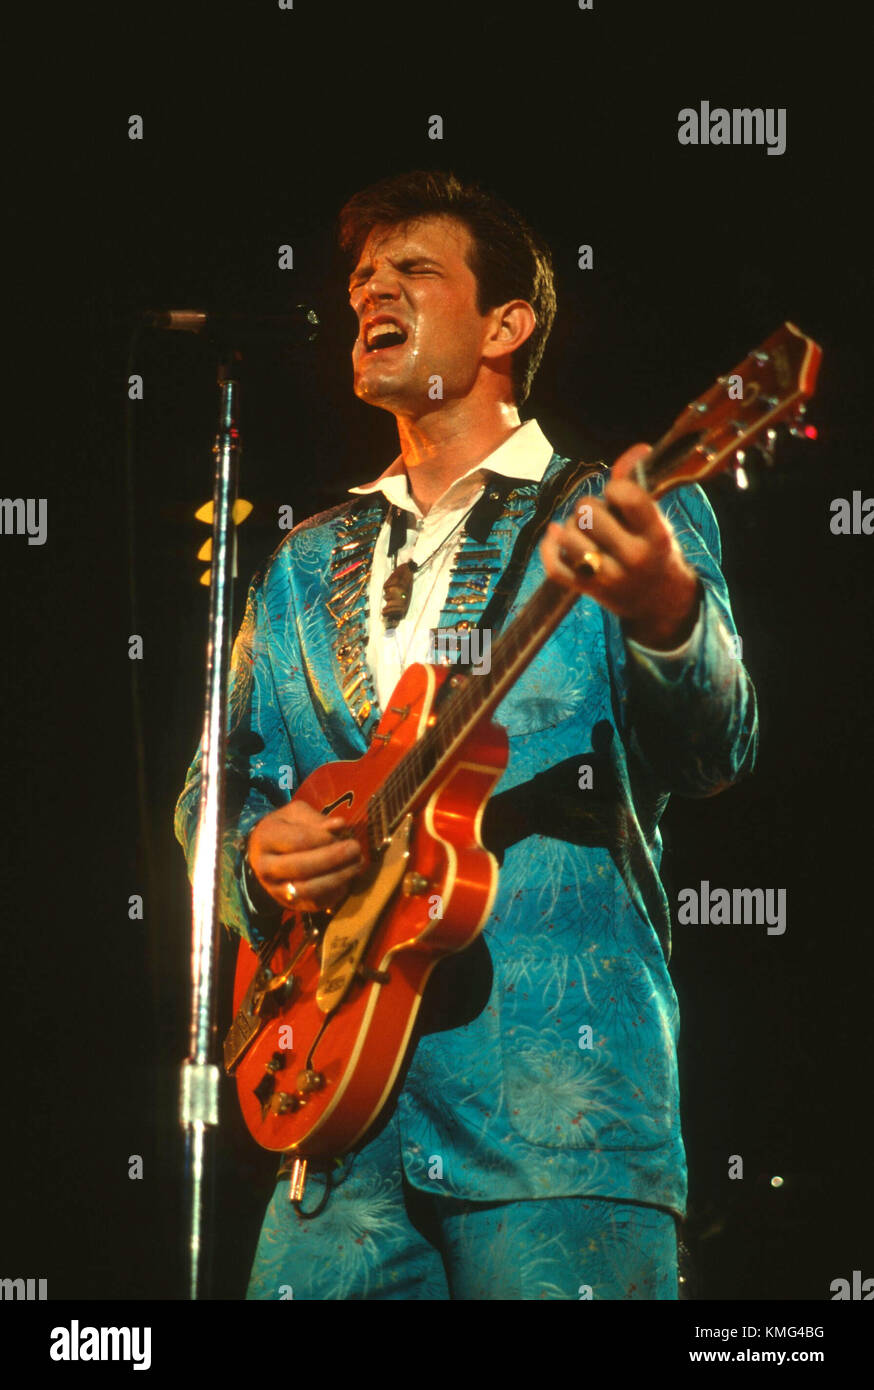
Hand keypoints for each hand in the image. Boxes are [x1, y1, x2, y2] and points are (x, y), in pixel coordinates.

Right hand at [247, 801, 363, 911]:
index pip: (298, 841)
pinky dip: (335, 892)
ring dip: (338, 878)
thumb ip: (316, 819)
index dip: (324, 838)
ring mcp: (276, 889)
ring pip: (308, 890)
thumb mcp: (295, 814)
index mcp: (265, 839)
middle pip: (302, 867)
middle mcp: (265, 867)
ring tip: (356, 865)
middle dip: (334, 858)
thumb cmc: (285, 828)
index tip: (342, 832)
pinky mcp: (289, 905)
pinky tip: (347, 879)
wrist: (264, 854)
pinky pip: (315, 903)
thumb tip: (340, 825)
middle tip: (356, 849)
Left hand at [539, 443, 700, 649]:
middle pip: (588, 512)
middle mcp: (634, 557)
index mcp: (656, 535)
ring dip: (570, 528)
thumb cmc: (654, 550)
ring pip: (568, 535)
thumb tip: (638, 448)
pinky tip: (555, 538)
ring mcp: (609, 577)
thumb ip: (638, 485)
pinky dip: (549, 548)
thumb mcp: (655, 520)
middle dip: (589, 507)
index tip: (618, 497)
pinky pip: (554, 566)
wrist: (658, 602)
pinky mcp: (586, 590)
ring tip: (584, 532)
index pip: (626, 495)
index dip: (615, 488)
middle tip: (600, 518)